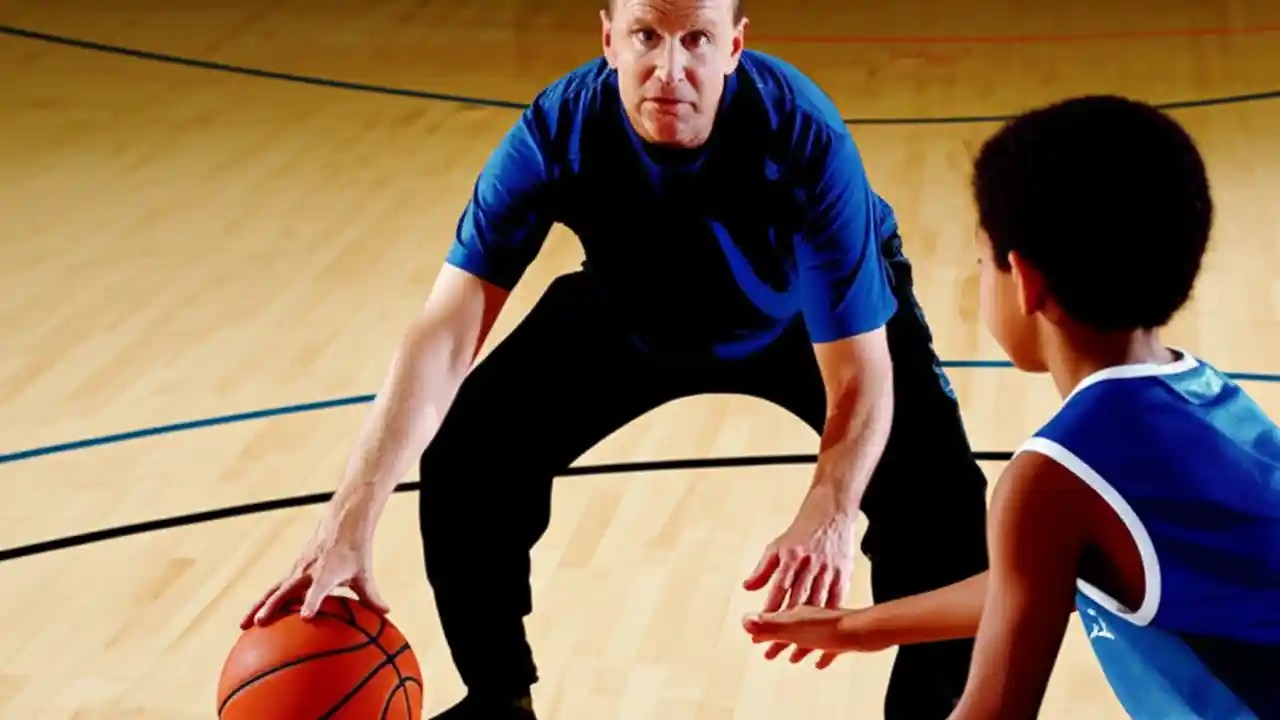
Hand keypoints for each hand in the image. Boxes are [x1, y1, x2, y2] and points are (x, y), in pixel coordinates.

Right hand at [240, 513, 388, 628]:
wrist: (342, 520)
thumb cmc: (355, 549)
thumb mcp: (364, 573)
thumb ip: (371, 596)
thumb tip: (386, 613)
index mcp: (327, 571)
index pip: (318, 589)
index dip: (312, 601)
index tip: (305, 617)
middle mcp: (308, 570)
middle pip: (285, 589)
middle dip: (272, 606)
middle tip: (258, 623)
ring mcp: (297, 569)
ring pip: (273, 589)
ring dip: (258, 605)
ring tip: (242, 625)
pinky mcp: (292, 570)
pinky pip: (275, 587)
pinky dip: (264, 600)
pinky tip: (255, 617)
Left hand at [742, 488, 856, 666]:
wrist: (830, 514)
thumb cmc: (799, 534)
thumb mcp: (776, 547)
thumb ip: (763, 569)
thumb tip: (747, 588)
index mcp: (790, 558)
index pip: (778, 589)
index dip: (770, 611)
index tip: (759, 630)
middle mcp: (808, 565)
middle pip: (796, 602)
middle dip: (784, 627)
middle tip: (773, 648)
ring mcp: (827, 570)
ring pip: (817, 604)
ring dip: (807, 629)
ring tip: (796, 650)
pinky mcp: (843, 573)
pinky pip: (837, 599)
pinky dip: (830, 617)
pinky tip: (825, 634)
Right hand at [742, 606, 876, 668]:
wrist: (865, 629)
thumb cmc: (829, 628)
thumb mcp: (793, 627)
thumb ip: (769, 625)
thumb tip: (744, 620)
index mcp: (797, 612)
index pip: (774, 621)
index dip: (763, 631)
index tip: (754, 639)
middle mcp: (812, 616)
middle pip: (790, 630)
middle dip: (779, 641)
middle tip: (768, 654)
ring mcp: (828, 626)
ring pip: (808, 638)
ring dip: (798, 648)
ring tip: (791, 659)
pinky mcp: (843, 637)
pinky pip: (829, 647)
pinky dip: (822, 654)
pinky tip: (819, 664)